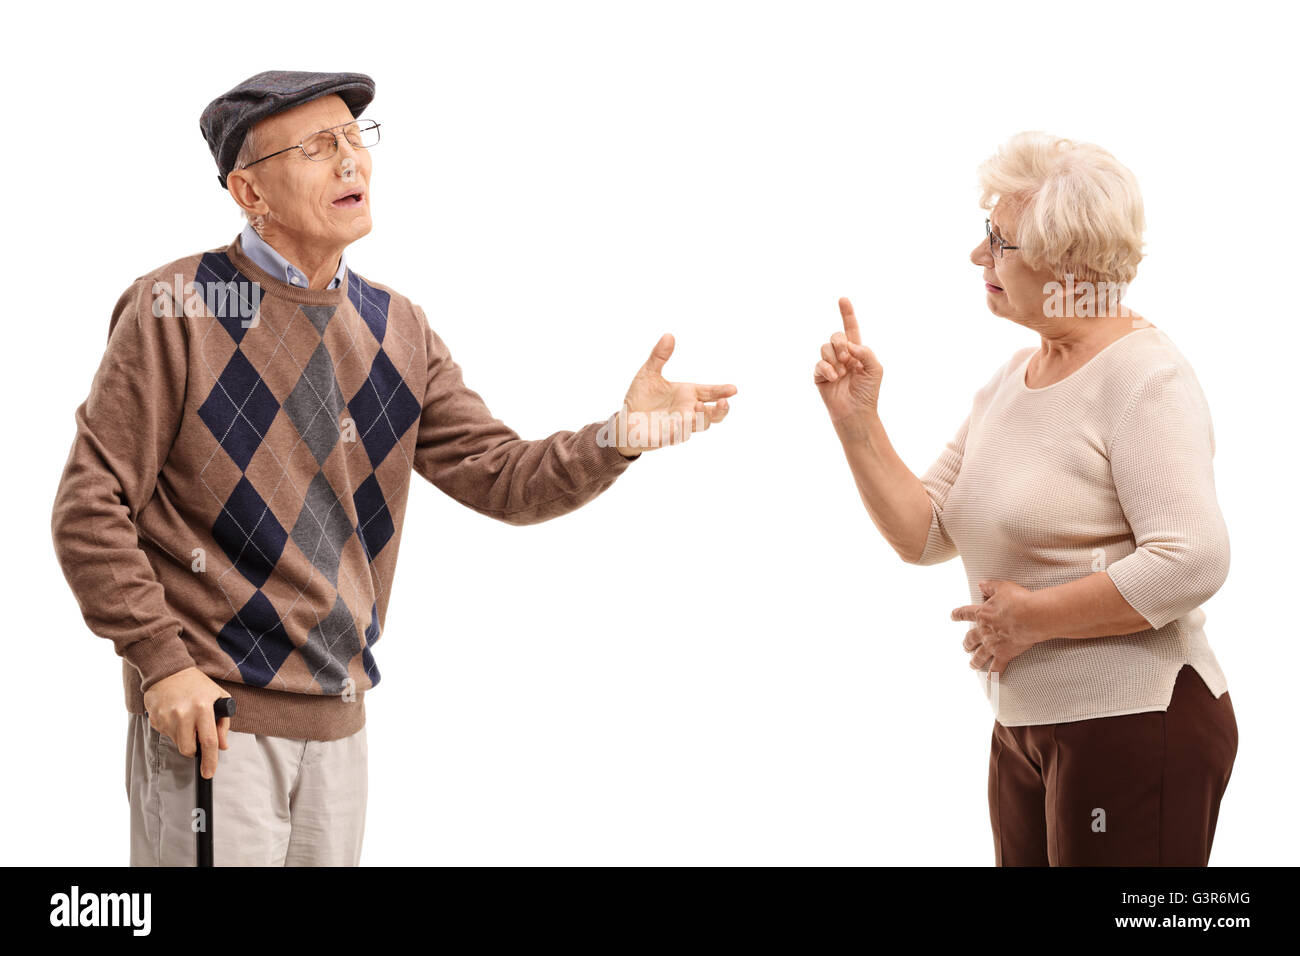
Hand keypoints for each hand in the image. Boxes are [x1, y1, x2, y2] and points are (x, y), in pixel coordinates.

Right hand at [142, 666, 233, 778]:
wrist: (168, 671)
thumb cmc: (197, 685)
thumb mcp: (218, 697)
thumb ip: (223, 723)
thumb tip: (222, 746)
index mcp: (202, 707)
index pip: (209, 741)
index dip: (210, 760)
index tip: (209, 773)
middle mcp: (183, 713)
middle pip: (188, 749)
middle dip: (194, 751)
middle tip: (196, 738)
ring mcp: (167, 717)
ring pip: (177, 743)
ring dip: (183, 737)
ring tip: (186, 718)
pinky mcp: (155, 719)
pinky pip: (166, 735)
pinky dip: (173, 730)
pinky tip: (175, 715)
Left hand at [615, 333, 735, 455]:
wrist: (625, 419)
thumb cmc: (641, 397)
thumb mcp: (648, 373)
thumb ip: (659, 356)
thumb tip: (669, 335)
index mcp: (687, 395)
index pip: (710, 393)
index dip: (722, 391)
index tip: (733, 389)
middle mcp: (687, 411)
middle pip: (712, 415)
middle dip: (720, 410)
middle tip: (724, 402)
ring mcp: (679, 426)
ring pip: (698, 426)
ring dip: (701, 418)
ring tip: (698, 406)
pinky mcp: (665, 438)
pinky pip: (676, 437)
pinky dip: (680, 431)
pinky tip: (680, 423)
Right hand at [814, 297, 883, 423]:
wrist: (856, 411)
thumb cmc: (868, 392)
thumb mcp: (875, 368)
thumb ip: (866, 352)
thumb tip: (849, 345)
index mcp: (856, 351)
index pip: (851, 328)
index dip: (847, 313)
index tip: (843, 299)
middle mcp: (842, 355)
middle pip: (836, 335)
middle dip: (841, 343)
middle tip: (848, 359)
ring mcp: (829, 364)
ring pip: (825, 347)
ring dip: (835, 358)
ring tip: (842, 373)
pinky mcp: (819, 375)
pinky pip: (819, 363)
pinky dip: (828, 369)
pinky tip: (834, 378)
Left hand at [952, 580, 1044, 679]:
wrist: (1031, 616)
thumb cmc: (1018, 599)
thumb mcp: (1002, 587)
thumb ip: (990, 587)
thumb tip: (981, 584)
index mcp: (982, 614)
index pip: (965, 614)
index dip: (958, 615)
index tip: (952, 616)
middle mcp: (984, 631)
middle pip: (970, 638)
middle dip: (966, 643)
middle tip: (965, 646)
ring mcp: (992, 644)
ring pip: (979, 656)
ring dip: (974, 661)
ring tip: (972, 665)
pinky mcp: (1004, 654)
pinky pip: (996, 669)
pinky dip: (993, 676)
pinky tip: (990, 683)